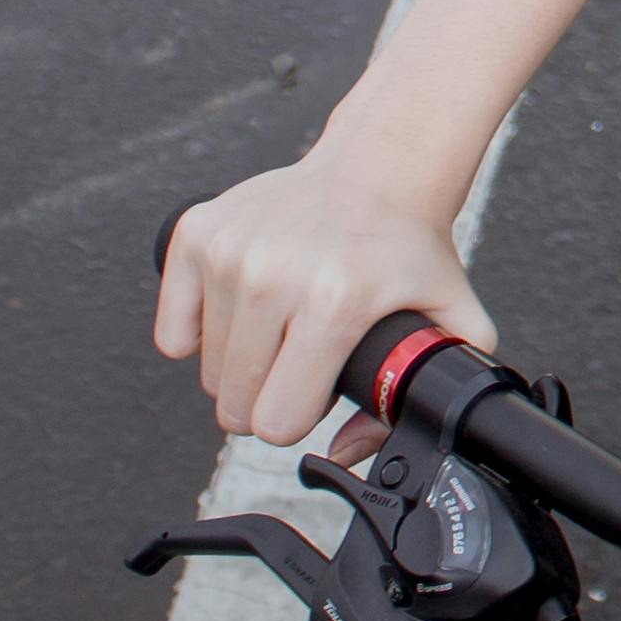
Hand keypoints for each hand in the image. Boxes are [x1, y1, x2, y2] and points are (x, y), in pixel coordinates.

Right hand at [155, 140, 492, 445]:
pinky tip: (243, 309)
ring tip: (282, 326)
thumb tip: (342, 451)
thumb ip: (411, 400)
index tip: (320, 388)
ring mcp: (230, 252)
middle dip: (267, 397)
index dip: (300, 416)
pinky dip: (199, 332)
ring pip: (206, 371)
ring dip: (241, 364)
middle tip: (301, 358)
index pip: (277, 421)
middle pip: (233, 404)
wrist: (377, 169)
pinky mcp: (195, 233)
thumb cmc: (407, 249)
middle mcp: (274, 276)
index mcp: (335, 304)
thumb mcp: (449, 323)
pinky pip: (172, 332)